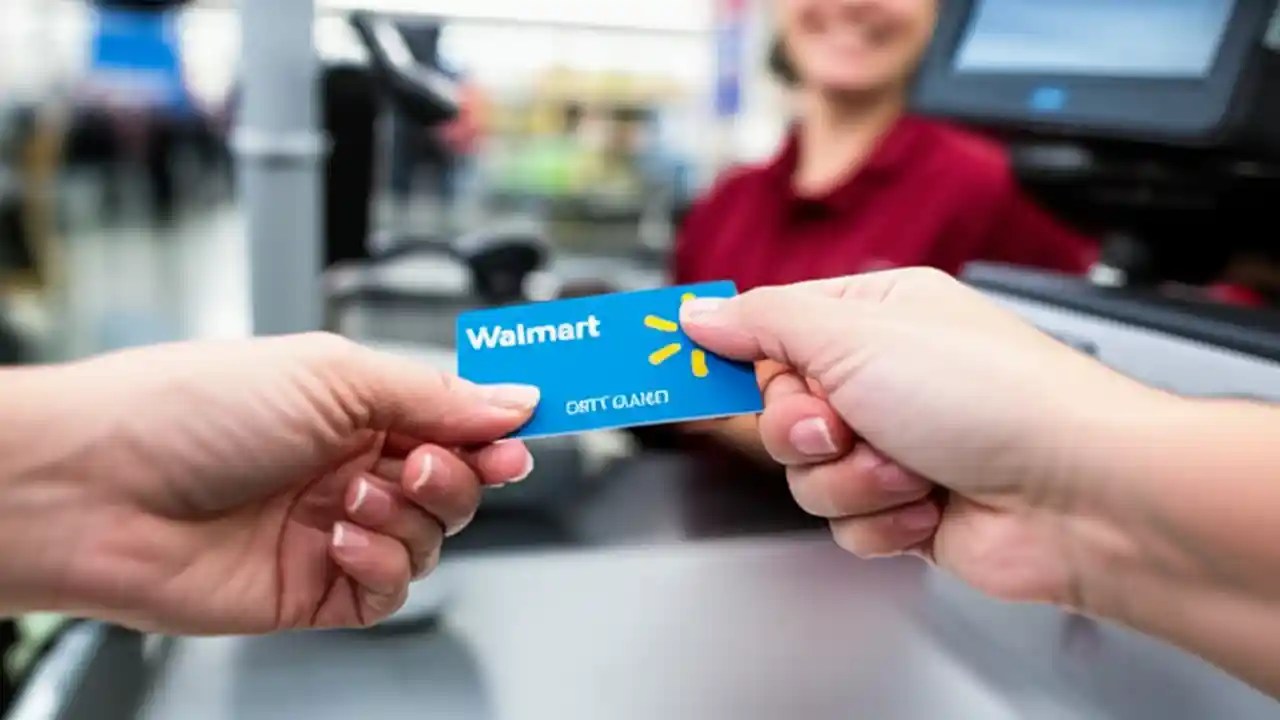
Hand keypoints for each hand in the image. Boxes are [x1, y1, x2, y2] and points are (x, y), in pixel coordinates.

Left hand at [1, 334, 536, 633]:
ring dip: (410, 513)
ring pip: (432, 535)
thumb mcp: (331, 374)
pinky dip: (383, 561)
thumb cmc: (188, 406)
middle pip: (458, 478)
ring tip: (356, 494)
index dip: (499, 424)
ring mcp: (334, 526)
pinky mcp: (316, 588)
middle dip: (461, 470)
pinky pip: (390, 585)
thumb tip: (513, 397)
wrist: (95, 489)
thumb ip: (433, 393)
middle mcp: (349, 463)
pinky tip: (342, 538)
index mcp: (355, 403)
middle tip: (436, 458)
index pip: (456, 414)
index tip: (538, 425)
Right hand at [680, 269, 1163, 607]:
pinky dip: (882, 519)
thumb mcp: (855, 334)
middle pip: (777, 412)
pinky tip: (930, 503)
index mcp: (872, 319)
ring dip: (851, 478)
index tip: (676, 371)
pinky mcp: (906, 509)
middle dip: (804, 429)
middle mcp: (882, 379)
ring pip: (806, 476)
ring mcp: (895, 445)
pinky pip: (845, 523)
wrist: (1079, 493)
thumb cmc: (994, 394)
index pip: (768, 332)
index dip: (727, 356)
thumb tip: (700, 313)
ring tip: (907, 465)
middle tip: (841, 422)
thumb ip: (763, 323)